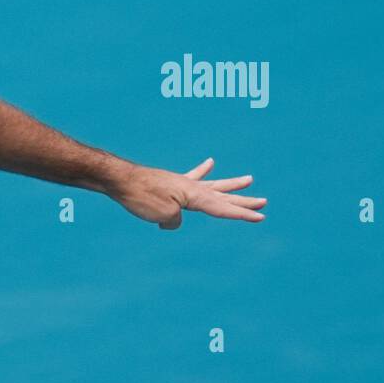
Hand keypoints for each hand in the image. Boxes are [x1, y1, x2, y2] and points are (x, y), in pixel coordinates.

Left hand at [110, 157, 266, 229]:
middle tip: (264, 202)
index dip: (242, 214)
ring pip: (213, 184)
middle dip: (243, 201)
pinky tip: (211, 162)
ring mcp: (182, 183)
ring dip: (230, 184)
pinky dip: (202, 171)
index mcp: (194, 195)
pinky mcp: (170, 182)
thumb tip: (172, 221)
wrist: (119, 179)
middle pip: (223, 196)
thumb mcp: (163, 214)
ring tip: (249, 179)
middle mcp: (192, 187)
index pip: (223, 208)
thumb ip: (174, 221)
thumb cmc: (141, 196)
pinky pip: (191, 177)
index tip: (261, 217)